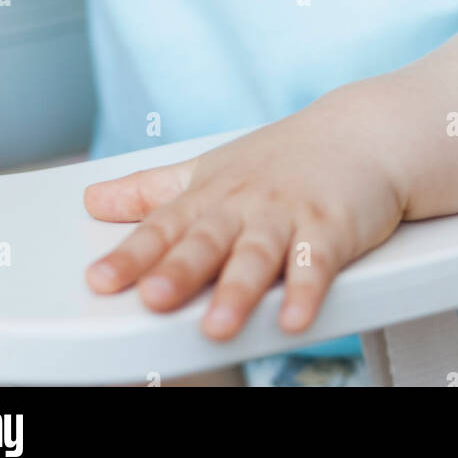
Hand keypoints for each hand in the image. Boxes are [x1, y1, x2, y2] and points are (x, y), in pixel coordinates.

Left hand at [83, 88, 406, 341]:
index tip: (99, 281)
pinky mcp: (334, 228)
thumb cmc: (283, 158)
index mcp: (212, 194)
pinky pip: (319, 263)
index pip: (165, 226)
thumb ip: (152, 191)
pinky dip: (307, 290)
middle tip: (152, 299)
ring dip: (238, 290)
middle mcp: (246, 204)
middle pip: (207, 240)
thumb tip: (93, 200)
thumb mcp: (210, 168)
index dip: (132, 255)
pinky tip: (294, 318)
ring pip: (259, 254)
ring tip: (217, 326)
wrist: (364, 132)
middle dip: (179, 271)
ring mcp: (289, 214)